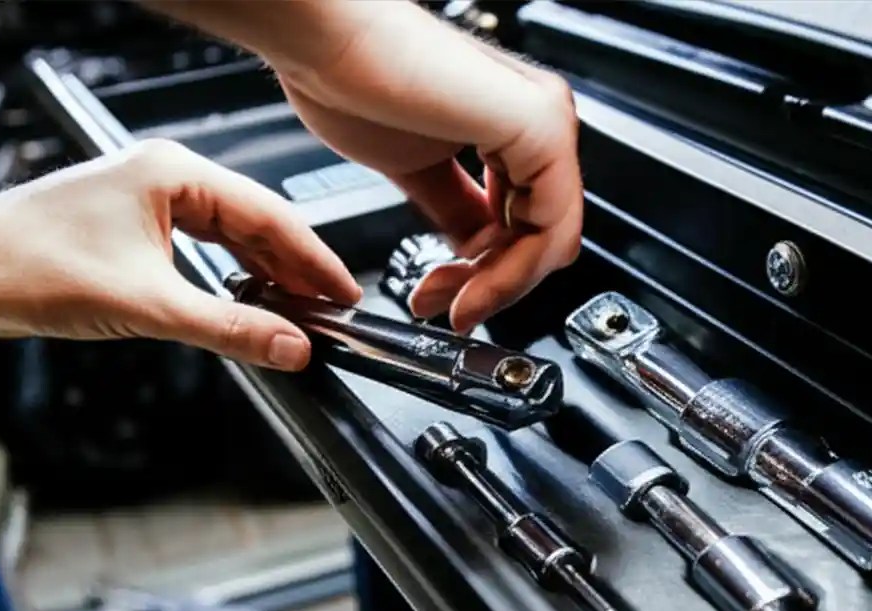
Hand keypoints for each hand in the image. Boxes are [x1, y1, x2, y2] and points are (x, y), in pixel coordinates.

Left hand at [0, 139, 360, 368]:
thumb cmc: (29, 266)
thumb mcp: (148, 305)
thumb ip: (230, 327)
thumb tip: (290, 345)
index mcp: (174, 172)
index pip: (272, 215)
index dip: (316, 259)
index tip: (345, 292)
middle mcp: (164, 175)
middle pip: (256, 222)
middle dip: (296, 267)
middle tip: (330, 308)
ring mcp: (147, 197)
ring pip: (230, 234)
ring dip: (265, 272)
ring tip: (300, 308)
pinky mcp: (133, 223)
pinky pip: (202, 244)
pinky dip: (231, 273)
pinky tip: (249, 298)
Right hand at [145, 0, 582, 334]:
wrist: (321, 40)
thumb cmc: (349, 80)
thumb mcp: (417, 170)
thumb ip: (454, 211)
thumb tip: (470, 253)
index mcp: (512, 125)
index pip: (526, 225)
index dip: (487, 275)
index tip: (447, 301)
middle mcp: (537, 121)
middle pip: (541, 238)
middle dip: (490, 287)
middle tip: (446, 309)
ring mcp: (543, 122)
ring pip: (550, 241)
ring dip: (496, 288)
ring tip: (449, 304)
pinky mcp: (539, 128)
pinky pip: (550, 225)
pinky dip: (510, 272)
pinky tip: (466, 285)